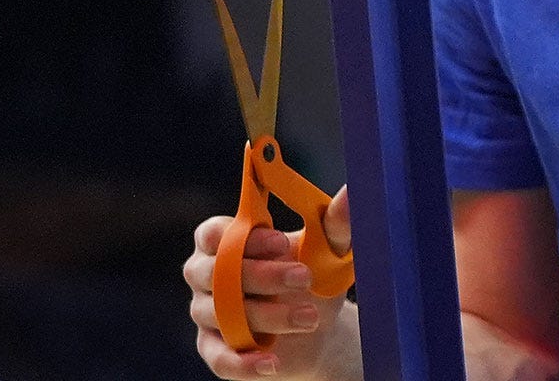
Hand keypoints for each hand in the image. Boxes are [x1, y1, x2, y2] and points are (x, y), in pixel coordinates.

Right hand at [186, 186, 356, 379]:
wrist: (319, 327)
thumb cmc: (313, 276)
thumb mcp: (327, 250)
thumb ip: (335, 224)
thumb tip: (351, 195)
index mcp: (225, 240)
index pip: (212, 234)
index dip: (243, 238)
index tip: (282, 242)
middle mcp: (207, 276)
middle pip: (213, 273)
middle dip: (260, 276)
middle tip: (304, 277)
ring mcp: (208, 315)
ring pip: (222, 315)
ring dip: (269, 316)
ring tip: (311, 318)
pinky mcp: (216, 350)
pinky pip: (219, 358)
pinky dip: (243, 363)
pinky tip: (272, 363)